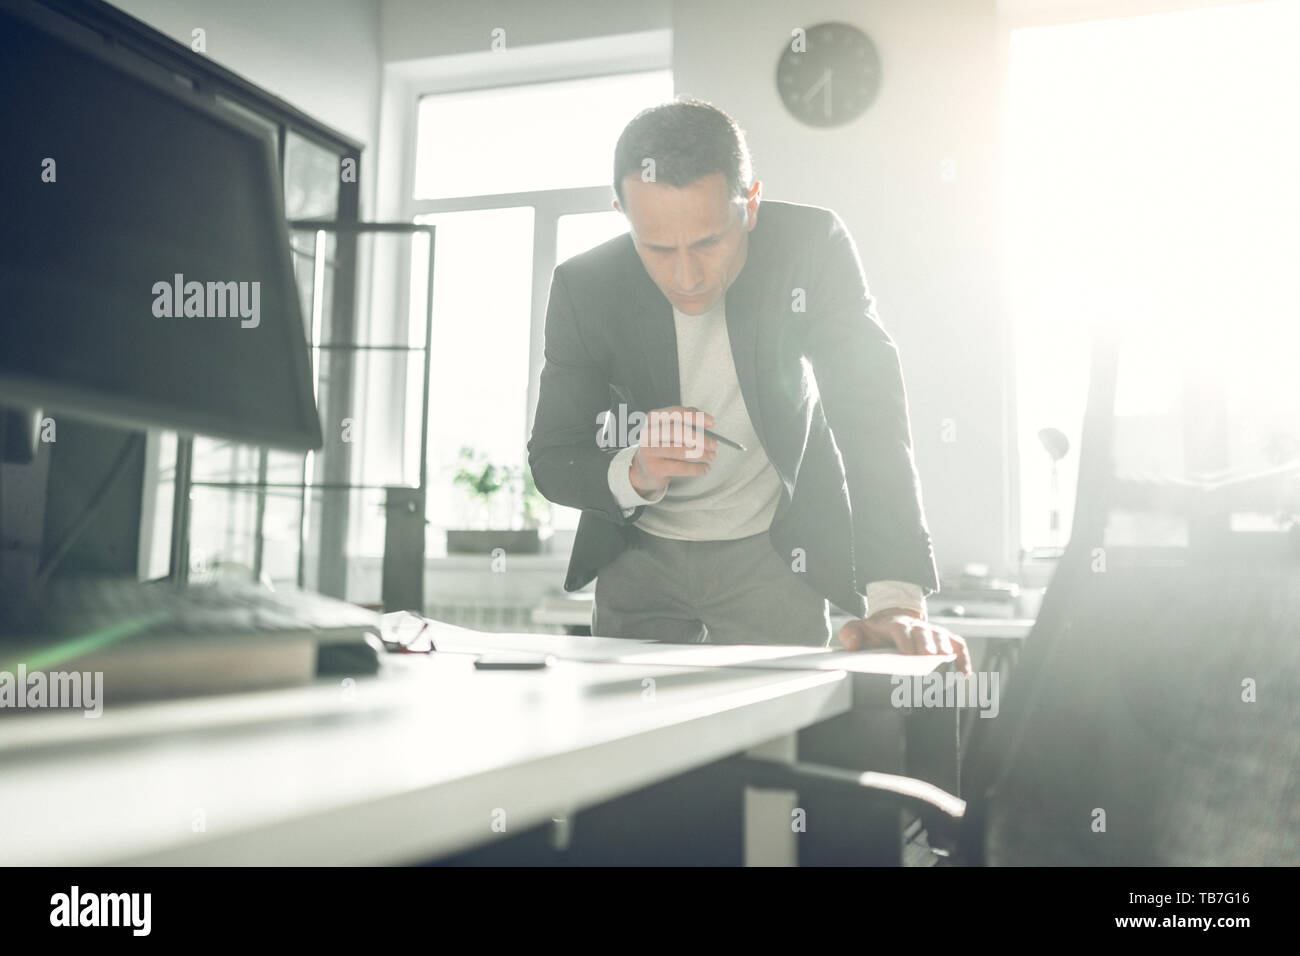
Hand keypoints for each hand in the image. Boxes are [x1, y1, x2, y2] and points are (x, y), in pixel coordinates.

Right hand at [629, 405, 717, 496]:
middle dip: (701, 438)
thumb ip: (687, 423)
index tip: (711, 422)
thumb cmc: (662, 444)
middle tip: (714, 444)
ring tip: (711, 456)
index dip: (696, 417)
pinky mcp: (654, 468)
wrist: (644, 468)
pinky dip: (697, 468)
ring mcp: (649, 451)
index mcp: (653, 418)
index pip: (676, 413)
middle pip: (678, 432)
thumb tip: (709, 424)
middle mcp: (648, 433)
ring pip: (681, 451)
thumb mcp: (669, 430)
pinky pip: (681, 468)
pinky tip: (704, 468)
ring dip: (701, 454)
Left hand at [837, 607, 971, 675]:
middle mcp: (917, 626)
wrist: (893, 618)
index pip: (900, 630)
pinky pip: (958, 645)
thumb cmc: (877, 631)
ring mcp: (932, 631)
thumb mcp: (858, 629)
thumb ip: (851, 635)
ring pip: (943, 637)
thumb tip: (852, 645)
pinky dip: (963, 658)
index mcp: (895, 624)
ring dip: (945, 649)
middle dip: (927, 645)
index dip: (904, 640)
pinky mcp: (944, 639)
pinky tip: (964, 675)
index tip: (907, 654)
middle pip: (925, 633)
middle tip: (929, 659)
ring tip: (947, 663)